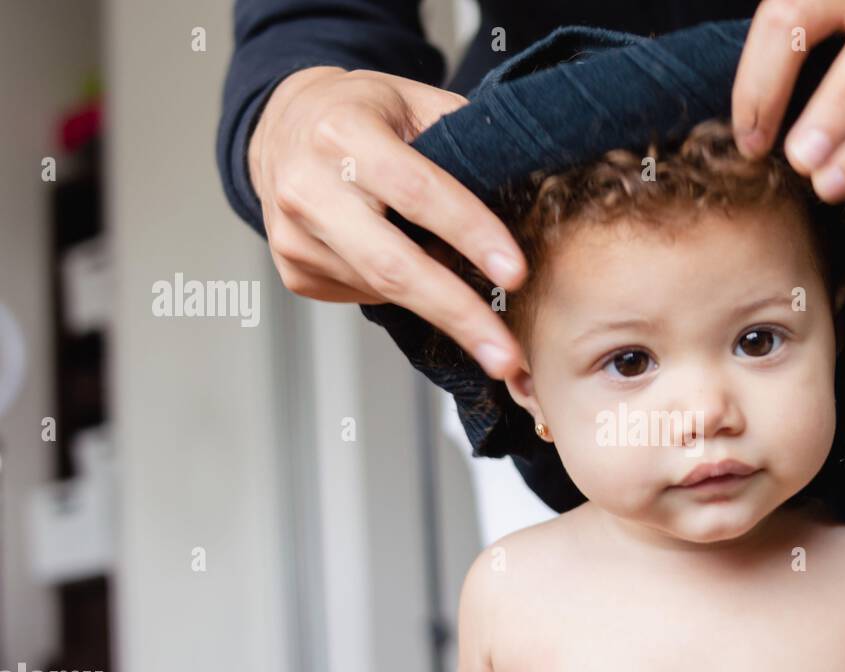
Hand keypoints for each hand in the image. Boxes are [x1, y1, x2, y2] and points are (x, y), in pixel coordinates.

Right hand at [249, 66, 525, 378]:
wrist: (282, 125)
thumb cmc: (366, 114)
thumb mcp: (416, 103)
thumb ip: (463, 143)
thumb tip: (525, 197)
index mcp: (344, 133)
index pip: (416, 191)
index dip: (470, 234)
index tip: (514, 274)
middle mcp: (308, 186)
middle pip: (393, 266)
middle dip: (458, 315)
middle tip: (507, 357)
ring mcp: (294, 236)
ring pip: (384, 290)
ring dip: (443, 307)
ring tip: (486, 322)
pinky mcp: (294, 270)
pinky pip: (367, 295)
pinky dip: (405, 294)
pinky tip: (417, 275)